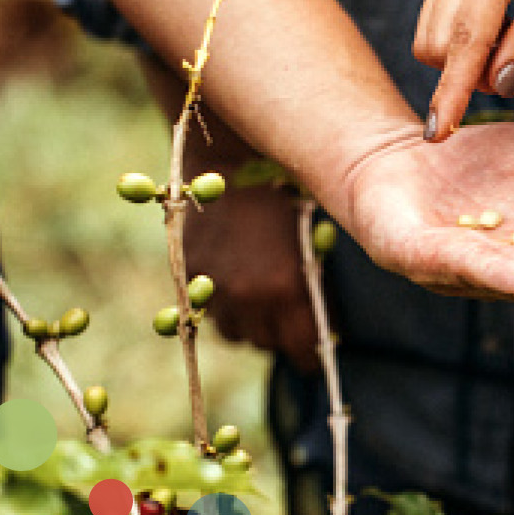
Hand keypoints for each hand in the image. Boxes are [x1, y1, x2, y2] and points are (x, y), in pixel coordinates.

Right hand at [185, 183, 319, 370]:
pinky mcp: (189, 278)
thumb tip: (323, 321)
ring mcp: (215, 290)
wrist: (228, 160)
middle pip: (269, 344)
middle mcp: (249, 298)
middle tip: (292, 317)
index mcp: (285, 289)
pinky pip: (209, 311)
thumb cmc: (283, 194)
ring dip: (252, 324)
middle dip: (282, 334)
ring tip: (262, 299)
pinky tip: (236, 283)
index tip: (316, 350)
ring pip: (237, 333)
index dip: (311, 353)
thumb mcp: (309, 240)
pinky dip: (225, 306)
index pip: (302, 350)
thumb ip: (311, 284)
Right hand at [413, 0, 513, 139]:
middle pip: (438, 47)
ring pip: (433, 38)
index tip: (437, 134)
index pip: (464, 40)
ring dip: (470, 56)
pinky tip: (504, 22)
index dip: (451, 92)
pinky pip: (440, 23)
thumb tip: (498, 83)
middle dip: (472, 72)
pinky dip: (469, 39)